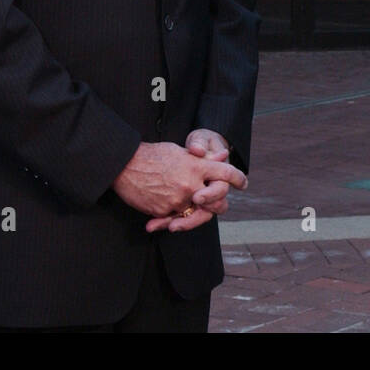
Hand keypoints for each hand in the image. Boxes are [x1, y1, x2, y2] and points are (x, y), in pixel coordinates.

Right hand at [112, 141, 245, 232]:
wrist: (125, 166)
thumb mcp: (180, 151)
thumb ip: (203, 157)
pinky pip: (177, 218)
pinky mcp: (164, 211)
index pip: (226, 173)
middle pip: (218, 200)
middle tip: (219, 202)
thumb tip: (224, 155)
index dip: (238, 178)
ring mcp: (178, 200)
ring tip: (194, 207)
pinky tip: (174, 215)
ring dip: (198, 212)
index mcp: (196, 166)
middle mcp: (190, 184)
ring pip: (198, 212)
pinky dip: (177, 217)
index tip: (244, 183)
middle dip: (220, 202)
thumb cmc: (153, 154)